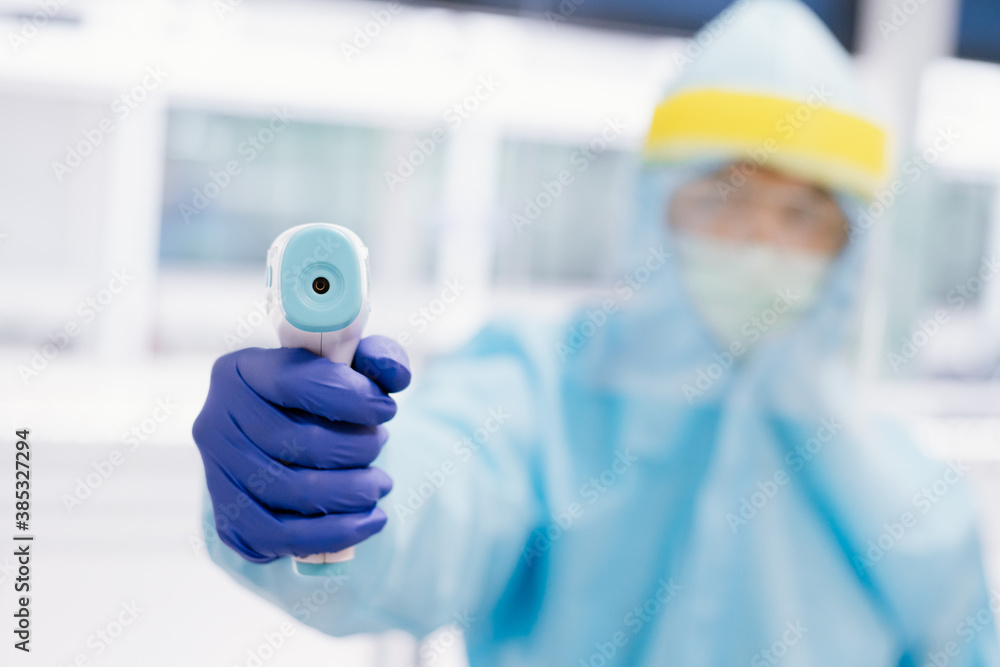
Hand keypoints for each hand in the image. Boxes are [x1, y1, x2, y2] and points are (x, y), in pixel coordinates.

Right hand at [193, 335, 410, 562]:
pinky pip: (282, 536)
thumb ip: (375, 359)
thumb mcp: (345, 365)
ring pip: (291, 491)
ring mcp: (218, 474)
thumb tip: (395, 376)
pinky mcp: (229, 519)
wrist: (284, 441)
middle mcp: (217, 421)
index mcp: (240, 371)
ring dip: (351, 491)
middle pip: (295, 442)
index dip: (350, 397)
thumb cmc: (319, 397)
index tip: (386, 408)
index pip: (295, 382)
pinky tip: (370, 520)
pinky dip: (335, 533)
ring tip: (379, 484)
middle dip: (355, 448)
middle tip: (380, 445)